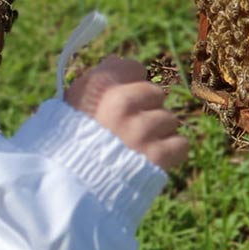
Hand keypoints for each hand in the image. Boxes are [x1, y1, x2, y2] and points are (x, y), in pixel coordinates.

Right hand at [64, 56, 187, 171]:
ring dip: (157, 133)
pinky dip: (170, 153)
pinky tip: (151, 159)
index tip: (124, 99)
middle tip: (130, 128)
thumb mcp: (72, 104)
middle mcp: (121, 102)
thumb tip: (118, 60)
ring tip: (136, 148)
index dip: (130, 85)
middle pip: (155, 93)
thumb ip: (96, 80)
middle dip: (147, 109)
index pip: (134, 68)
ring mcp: (141, 129)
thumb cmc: (68, 144)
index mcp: (98, 86)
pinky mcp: (157, 155)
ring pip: (169, 120)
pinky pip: (180, 144)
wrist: (70, 189)